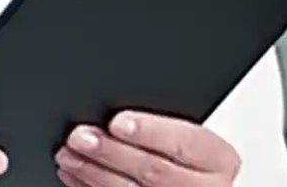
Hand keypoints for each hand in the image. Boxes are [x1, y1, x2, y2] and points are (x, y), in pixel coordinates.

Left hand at [55, 111, 240, 186]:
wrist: (188, 183)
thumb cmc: (181, 151)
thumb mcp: (184, 131)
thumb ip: (159, 121)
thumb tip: (115, 107)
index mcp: (217, 159)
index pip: (186, 142)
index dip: (150, 131)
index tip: (118, 121)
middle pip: (155, 170)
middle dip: (111, 152)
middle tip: (79, 136)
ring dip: (93, 172)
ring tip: (68, 154)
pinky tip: (73, 173)